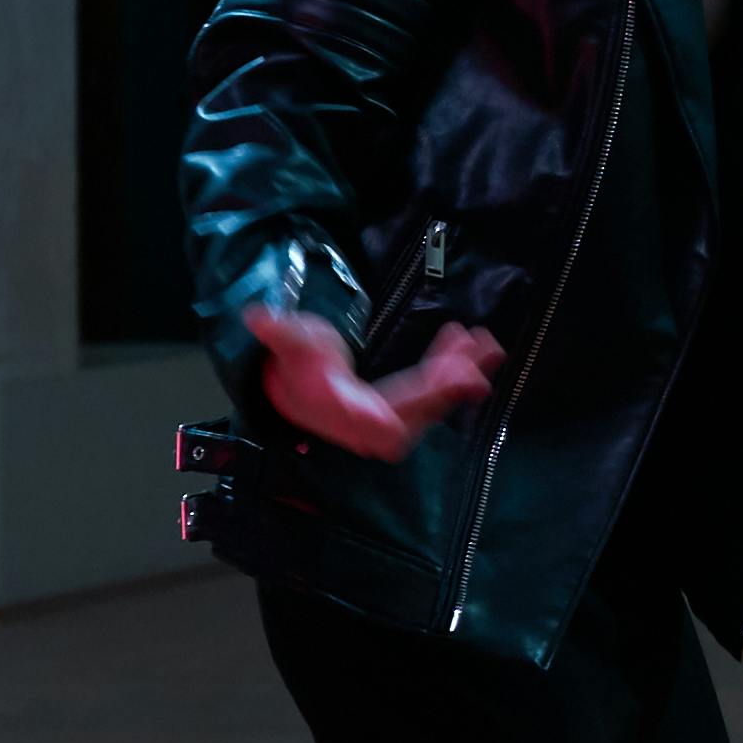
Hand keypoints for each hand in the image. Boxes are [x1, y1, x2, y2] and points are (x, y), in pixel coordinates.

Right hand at [239, 303, 501, 459]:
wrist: (307, 392)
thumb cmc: (300, 365)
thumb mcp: (290, 344)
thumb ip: (281, 332)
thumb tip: (256, 317)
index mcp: (340, 409)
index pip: (364, 421)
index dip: (380, 423)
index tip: (392, 425)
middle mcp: (371, 422)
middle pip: (413, 410)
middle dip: (445, 388)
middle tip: (473, 362)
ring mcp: (394, 418)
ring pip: (434, 402)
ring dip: (461, 374)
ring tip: (486, 345)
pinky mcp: (409, 409)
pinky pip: (437, 393)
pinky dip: (455, 369)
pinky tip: (468, 342)